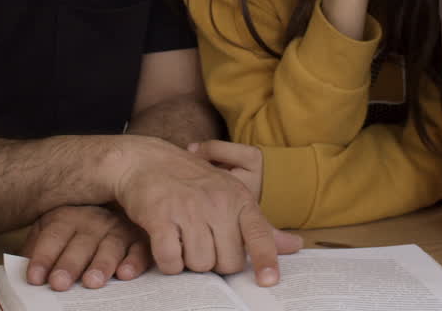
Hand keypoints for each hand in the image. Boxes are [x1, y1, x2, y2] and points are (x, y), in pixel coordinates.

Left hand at [21, 205, 149, 290]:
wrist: (110, 202)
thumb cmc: (72, 232)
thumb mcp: (48, 232)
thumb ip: (37, 250)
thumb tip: (20, 273)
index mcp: (66, 217)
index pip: (53, 237)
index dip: (42, 257)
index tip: (34, 278)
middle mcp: (93, 220)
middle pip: (80, 244)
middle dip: (69, 265)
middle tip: (60, 283)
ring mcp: (117, 228)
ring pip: (110, 247)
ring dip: (101, 265)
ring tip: (92, 282)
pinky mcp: (139, 239)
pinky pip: (140, 249)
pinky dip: (134, 262)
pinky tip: (126, 274)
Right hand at [110, 136, 302, 285]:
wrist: (146, 161)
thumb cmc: (191, 182)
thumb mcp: (230, 196)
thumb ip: (259, 226)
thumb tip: (295, 246)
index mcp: (239, 198)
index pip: (258, 234)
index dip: (265, 259)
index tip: (268, 281)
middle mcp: (217, 202)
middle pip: (227, 262)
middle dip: (215, 263)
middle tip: (203, 244)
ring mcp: (189, 209)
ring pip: (200, 264)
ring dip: (189, 262)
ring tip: (182, 240)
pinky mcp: (161, 217)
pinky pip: (171, 260)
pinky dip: (168, 262)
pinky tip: (166, 245)